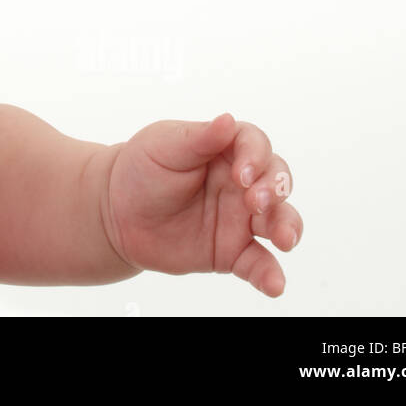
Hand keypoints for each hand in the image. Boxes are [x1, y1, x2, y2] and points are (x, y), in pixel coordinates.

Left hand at [99, 112, 301, 297]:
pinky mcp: (233, 252)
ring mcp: (240, 219)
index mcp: (225, 150)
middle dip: (274, 190)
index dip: (256, 157)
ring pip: (279, 221)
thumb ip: (198, 138)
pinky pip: (260, 264)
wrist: (117, 212)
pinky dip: (271, 275)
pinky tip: (274, 284)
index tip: (241, 174)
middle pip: (277, 181)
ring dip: (288, 228)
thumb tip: (227, 120)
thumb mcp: (163, 146)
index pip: (256, 145)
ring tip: (285, 240)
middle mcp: (240, 183)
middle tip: (254, 202)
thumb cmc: (142, 168)